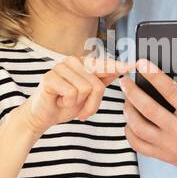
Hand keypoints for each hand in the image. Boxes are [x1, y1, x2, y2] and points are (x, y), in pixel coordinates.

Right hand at [21, 55, 136, 136]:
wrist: (42, 116)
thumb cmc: (66, 104)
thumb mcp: (89, 95)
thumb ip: (102, 81)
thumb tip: (121, 69)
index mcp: (83, 63)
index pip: (105, 64)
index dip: (119, 66)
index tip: (133, 65)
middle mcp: (73, 61)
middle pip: (98, 84)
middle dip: (92, 103)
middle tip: (79, 107)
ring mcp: (60, 67)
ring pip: (86, 89)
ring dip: (79, 104)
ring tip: (67, 102)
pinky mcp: (50, 77)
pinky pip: (72, 93)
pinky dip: (67, 103)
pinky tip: (59, 101)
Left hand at [121, 55, 176, 171]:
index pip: (169, 91)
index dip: (153, 75)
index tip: (141, 64)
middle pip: (148, 110)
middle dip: (132, 92)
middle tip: (125, 80)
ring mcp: (172, 148)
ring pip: (139, 129)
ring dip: (128, 111)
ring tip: (126, 99)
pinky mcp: (166, 157)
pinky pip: (140, 146)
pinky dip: (130, 132)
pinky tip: (130, 120)